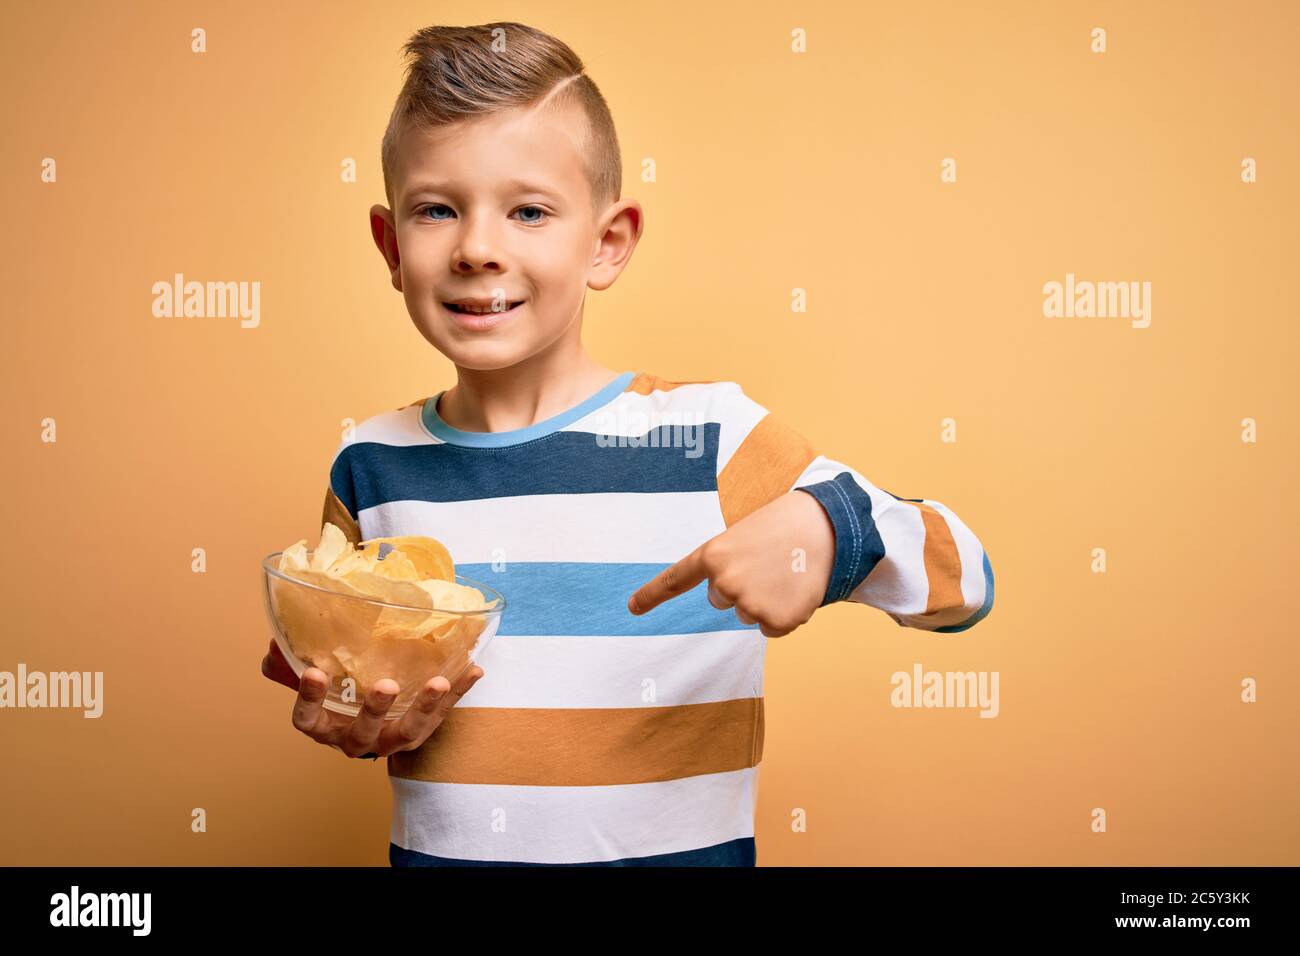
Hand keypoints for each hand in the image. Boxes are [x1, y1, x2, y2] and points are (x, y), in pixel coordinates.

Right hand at [292, 664, 482, 758]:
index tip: (314, 673)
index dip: (309, 700)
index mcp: (324, 726)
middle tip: (385, 685)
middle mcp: (356, 740)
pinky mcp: (422, 732)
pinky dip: (459, 692)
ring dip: (425, 707)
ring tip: (439, 682)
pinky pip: (442, 715)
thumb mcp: (312, 682)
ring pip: (408, 732)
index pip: (308, 720)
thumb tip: (275, 645)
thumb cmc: (336, 696)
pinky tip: (473, 669)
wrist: (371, 724)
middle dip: (374, 710)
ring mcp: (391, 740)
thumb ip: (290, 665)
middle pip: (363, 733)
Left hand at [626, 490, 834, 636]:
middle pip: (723, 601)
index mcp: (713, 555)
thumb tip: (728, 597)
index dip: (651, 595)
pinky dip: (785, 613)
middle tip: (769, 562)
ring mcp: (749, 604)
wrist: (826, 525)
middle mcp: (724, 583)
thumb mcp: (744, 537)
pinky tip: (797, 589)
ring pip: (748, 614)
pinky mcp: (775, 621)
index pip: (675, 578)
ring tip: (786, 572)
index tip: (632, 608)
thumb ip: (727, 566)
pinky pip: (771, 628)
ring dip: (766, 599)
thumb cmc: (784, 527)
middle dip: (743, 587)